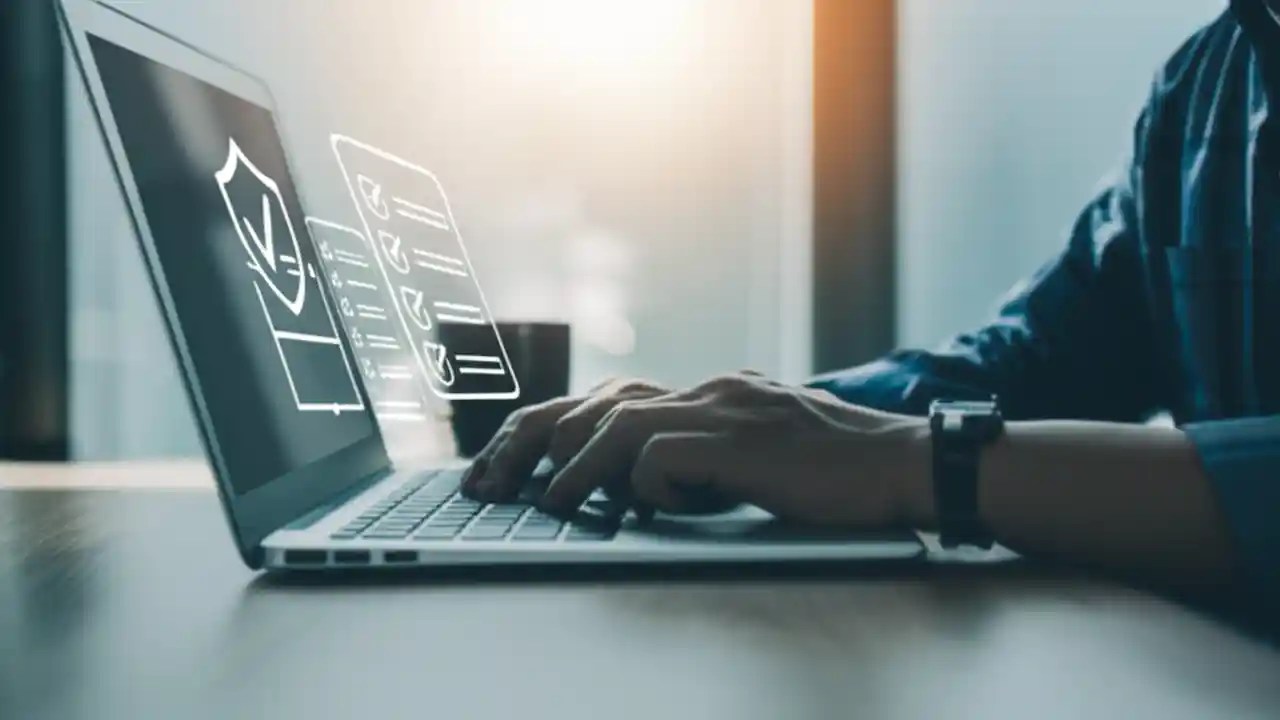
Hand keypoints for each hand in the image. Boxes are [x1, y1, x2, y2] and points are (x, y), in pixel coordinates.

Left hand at [465, 373, 934, 529]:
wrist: (905, 464)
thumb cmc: (833, 472)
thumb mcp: (753, 456)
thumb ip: (698, 457)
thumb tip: (634, 485)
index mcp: (707, 393)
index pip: (607, 398)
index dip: (548, 427)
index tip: (506, 462)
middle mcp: (708, 390)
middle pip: (594, 401)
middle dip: (531, 442)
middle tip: (490, 482)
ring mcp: (725, 410)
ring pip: (618, 422)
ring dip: (574, 467)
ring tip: (552, 502)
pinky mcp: (743, 441)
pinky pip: (664, 455)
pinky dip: (645, 485)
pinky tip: (657, 506)